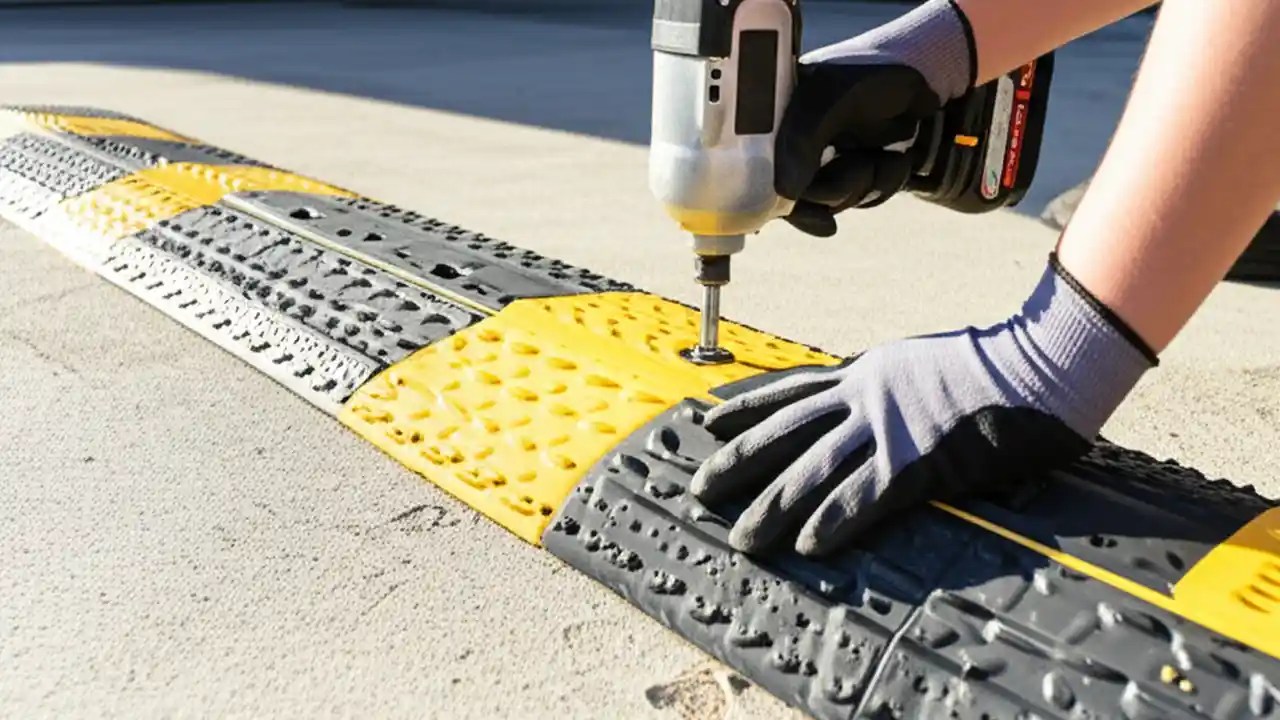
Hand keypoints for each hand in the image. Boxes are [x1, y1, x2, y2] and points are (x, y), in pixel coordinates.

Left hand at [690, 256, 1156, 555]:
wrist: (1040, 362)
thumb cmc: (995, 367)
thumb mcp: (925, 364)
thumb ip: (890, 387)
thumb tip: (868, 404)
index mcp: (867, 372)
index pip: (792, 392)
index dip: (748, 409)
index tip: (709, 422)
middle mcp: (865, 396)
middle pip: (786, 433)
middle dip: (738, 464)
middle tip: (699, 489)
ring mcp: (888, 427)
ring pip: (814, 471)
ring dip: (774, 508)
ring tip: (742, 538)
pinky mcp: (919, 461)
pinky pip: (866, 496)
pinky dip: (834, 522)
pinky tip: (807, 547)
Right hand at [775, 0, 975, 236]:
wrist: (922, 72)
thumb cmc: (868, 75)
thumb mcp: (828, 100)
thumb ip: (802, 143)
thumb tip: (785, 194)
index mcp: (775, 124)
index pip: (760, 176)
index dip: (782, 203)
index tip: (811, 212)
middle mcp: (794, 145)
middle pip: (801, 198)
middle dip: (839, 191)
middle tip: (862, 167)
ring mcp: (827, 160)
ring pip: (835, 202)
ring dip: (867, 186)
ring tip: (886, 157)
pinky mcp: (858, 170)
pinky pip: (862, 198)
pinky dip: (883, 186)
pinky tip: (896, 160)